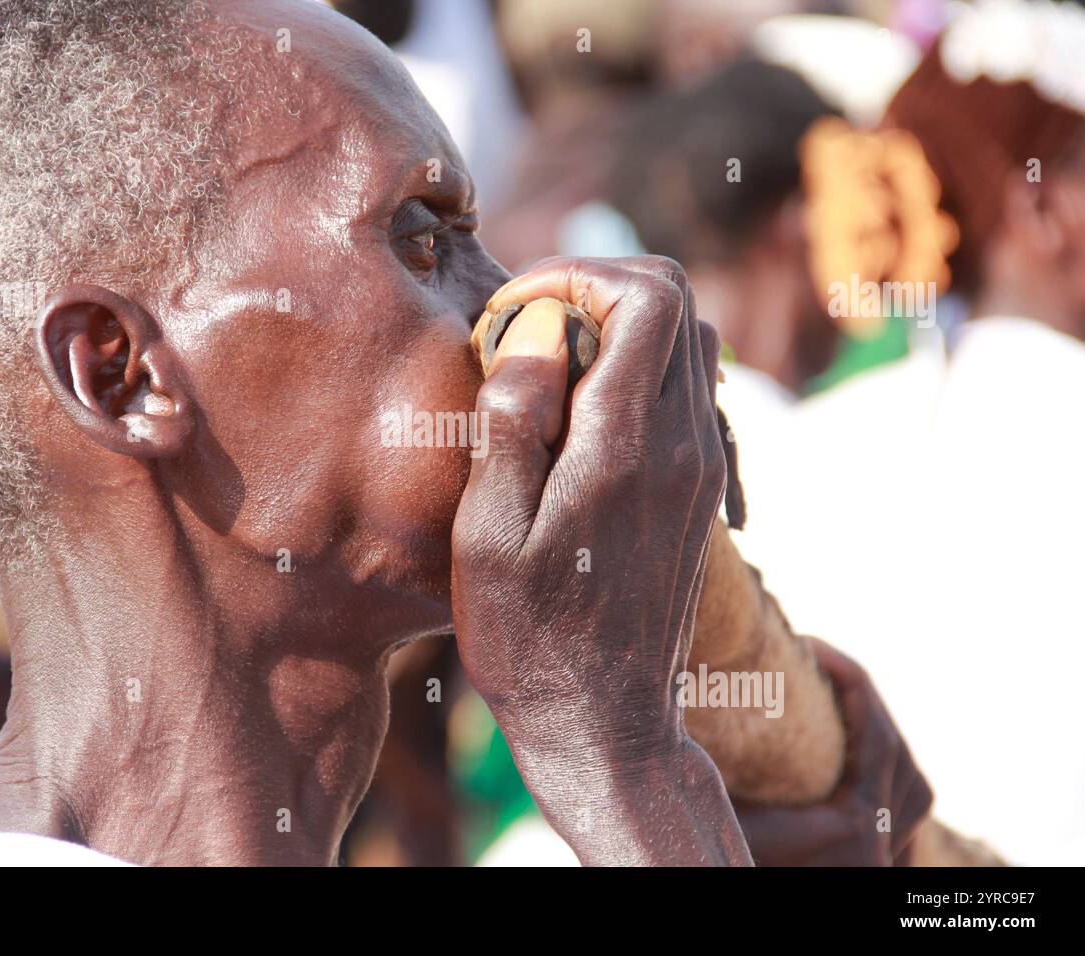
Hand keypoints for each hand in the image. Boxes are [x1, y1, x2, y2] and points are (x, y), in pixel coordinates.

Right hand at [451, 256, 748, 864]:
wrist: (605, 725)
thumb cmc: (529, 641)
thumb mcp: (489, 539)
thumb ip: (513, 424)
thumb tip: (535, 330)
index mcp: (625, 448)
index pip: (644, 296)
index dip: (575, 275)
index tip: (513, 311)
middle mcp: (682, 446)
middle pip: (677, 301)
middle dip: (597, 287)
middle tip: (525, 330)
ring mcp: (702, 467)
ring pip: (688, 341)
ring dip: (617, 326)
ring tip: (545, 368)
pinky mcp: (701, 488)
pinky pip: (686, 388)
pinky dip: (634, 368)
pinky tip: (574, 414)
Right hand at [731, 639, 933, 864]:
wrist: (719, 880)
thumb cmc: (721, 861)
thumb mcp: (713, 811)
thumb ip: (711, 770)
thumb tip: (673, 687)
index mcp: (849, 829)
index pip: (876, 737)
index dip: (852, 680)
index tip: (812, 647)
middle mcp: (875, 850)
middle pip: (900, 756)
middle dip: (866, 701)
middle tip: (822, 664)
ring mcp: (878, 864)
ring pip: (914, 791)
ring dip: (883, 741)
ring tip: (837, 707)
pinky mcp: (872, 870)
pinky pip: (903, 822)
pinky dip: (890, 784)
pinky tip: (855, 763)